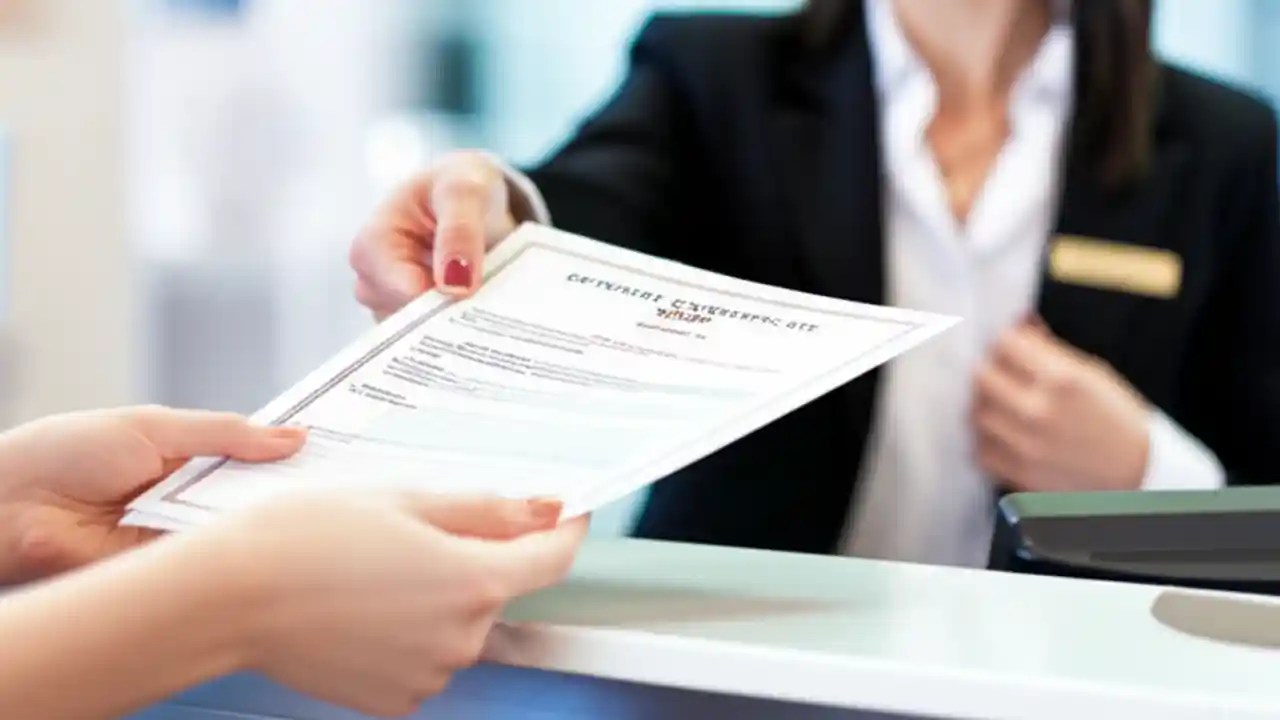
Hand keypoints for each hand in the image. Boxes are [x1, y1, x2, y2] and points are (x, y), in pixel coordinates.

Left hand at [0, 406, 305, 583]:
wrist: (7, 505)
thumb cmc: (65, 451)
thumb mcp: (156, 426)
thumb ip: (226, 433)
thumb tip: (294, 436)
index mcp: (187, 457)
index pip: (252, 457)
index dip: (288, 455)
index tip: (333, 452)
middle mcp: (186, 497)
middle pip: (252, 493)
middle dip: (288, 487)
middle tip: (338, 480)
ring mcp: (177, 533)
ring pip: (236, 525)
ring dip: (264, 516)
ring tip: (312, 503)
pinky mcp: (165, 567)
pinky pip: (210, 556)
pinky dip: (232, 547)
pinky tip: (264, 534)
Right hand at [204, 493, 585, 717]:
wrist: (228, 598)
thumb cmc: (305, 537)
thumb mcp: (404, 500)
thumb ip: (485, 511)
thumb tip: (544, 510)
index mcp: (474, 580)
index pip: (553, 558)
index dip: (565, 528)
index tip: (563, 510)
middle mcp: (463, 636)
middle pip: (498, 588)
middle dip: (475, 555)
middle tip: (417, 526)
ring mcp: (430, 673)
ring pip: (459, 622)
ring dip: (438, 594)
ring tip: (375, 566)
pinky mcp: (397, 697)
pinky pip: (425, 656)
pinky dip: (409, 630)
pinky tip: (363, 604)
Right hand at [351, 151, 519, 319]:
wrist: (470, 193)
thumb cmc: (458, 184)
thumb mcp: (464, 190)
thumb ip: (459, 231)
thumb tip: (455, 285)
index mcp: (371, 245)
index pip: (403, 294)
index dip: (443, 298)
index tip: (477, 291)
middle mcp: (372, 280)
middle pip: (410, 321)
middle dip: (451, 311)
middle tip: (487, 291)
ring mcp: (390, 302)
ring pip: (424, 335)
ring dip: (458, 320)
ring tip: (485, 292)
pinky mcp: (413, 317)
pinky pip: (435, 340)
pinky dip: (460, 327)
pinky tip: (480, 306)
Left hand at [973, 320, 1150, 491]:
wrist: (1140, 472)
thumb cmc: (1117, 418)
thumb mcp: (1092, 373)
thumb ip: (1049, 350)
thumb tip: (1019, 324)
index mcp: (1062, 380)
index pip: (1005, 344)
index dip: (1004, 341)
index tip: (1007, 345)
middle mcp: (1039, 412)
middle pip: (982, 377)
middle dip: (989, 369)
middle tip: (998, 372)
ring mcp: (1027, 446)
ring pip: (977, 413)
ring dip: (984, 404)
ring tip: (1001, 403)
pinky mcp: (1021, 474)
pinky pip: (981, 450)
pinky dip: (987, 439)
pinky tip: (1002, 433)